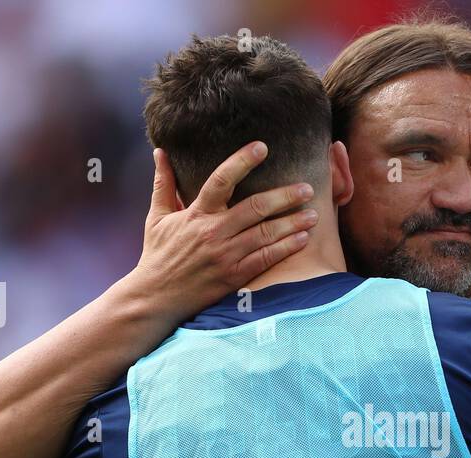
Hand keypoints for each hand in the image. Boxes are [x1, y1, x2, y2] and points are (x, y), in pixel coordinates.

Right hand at [126, 142, 319, 322]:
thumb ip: (163, 183)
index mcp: (196, 214)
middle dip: (284, 196)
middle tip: (307, 188)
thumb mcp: (157, 217)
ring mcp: (226, 256)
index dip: (242, 162)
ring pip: (266, 234)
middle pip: (255, 208)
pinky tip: (303, 239)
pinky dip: (286, 248)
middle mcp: (214, 233)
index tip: (262, 147)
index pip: (221, 180)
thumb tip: (160, 151)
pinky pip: (266, 259)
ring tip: (313, 213)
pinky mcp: (234, 276)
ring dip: (293, 223)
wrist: (157, 297)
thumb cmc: (158, 254)